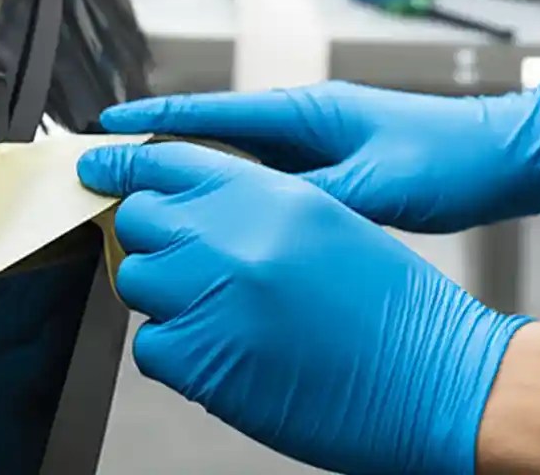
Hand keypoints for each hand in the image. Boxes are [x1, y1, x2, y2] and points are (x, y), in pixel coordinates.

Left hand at [78, 142, 530, 473]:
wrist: (440, 379)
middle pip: (142, 218)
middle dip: (154, 239)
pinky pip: (150, 346)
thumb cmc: (396, 309)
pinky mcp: (205, 362)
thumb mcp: (330, 224)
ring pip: (138, 280)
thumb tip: (191, 208)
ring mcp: (216, 298)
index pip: (169, 161)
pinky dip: (174, 352)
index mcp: (271, 194)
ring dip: (165, 298)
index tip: (99, 166)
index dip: (126, 165)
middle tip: (183, 264)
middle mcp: (236, 236)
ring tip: (219, 316)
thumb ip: (256, 206)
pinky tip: (222, 353)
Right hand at [98, 79, 539, 232]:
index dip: (153, 120)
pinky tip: (220, 224)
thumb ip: (318, 199)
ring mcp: (317, 146)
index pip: (210, 113)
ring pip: (237, 162)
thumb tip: (257, 216)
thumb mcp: (380, 186)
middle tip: (113, 173)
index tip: (105, 128)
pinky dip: (234, 197)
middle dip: (160, 151)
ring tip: (151, 203)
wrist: (507, 157)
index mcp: (305, 114)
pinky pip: (267, 183)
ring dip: (195, 177)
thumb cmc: (451, 160)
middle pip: (213, 135)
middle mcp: (303, 124)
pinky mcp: (333, 169)